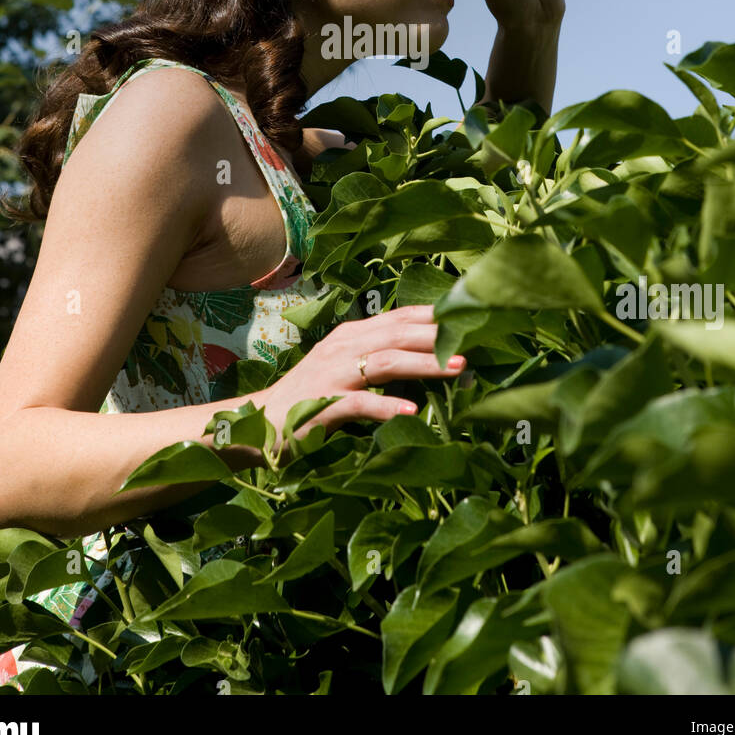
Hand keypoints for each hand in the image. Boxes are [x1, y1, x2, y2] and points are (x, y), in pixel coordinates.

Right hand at [254, 305, 465, 464]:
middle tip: (473, 340)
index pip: (397, 317)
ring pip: (385, 362)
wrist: (261, 421)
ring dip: (424, 364)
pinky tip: (411, 413)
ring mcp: (332, 375)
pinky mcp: (323, 405)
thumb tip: (424, 355)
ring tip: (457, 369)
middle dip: (437, 336)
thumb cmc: (310, 396)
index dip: (432, 314)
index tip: (467, 313)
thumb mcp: (344, 368)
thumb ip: (377, 359)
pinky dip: (387, 407)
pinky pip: (360, 403)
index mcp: (349, 335)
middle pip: (397, 334)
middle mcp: (342, 347)